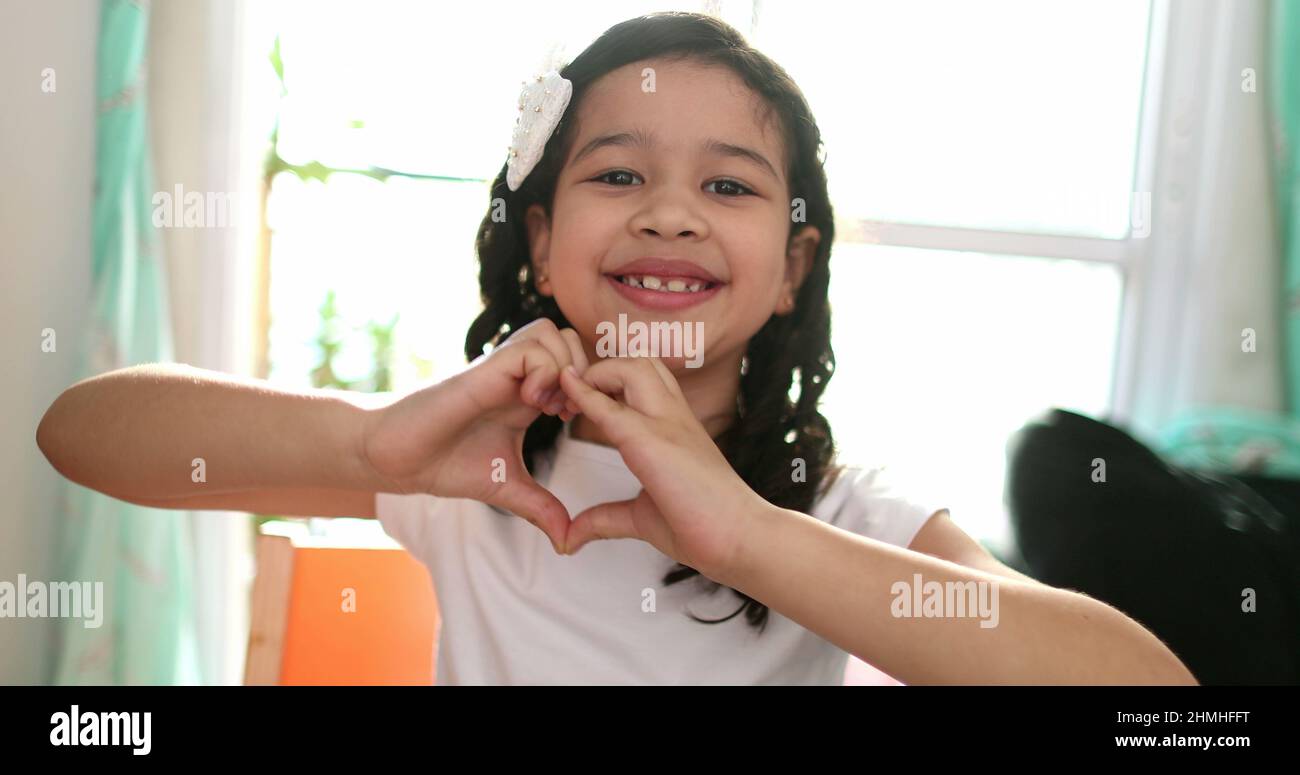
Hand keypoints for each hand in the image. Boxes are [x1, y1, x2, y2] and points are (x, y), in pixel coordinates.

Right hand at [362, 318, 587, 552]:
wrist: (398, 458)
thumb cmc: (445, 464)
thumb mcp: (506, 488)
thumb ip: (540, 507)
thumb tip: (567, 542)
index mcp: (527, 395)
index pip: (574, 363)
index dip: (588, 388)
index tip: (576, 422)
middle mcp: (517, 376)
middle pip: (569, 338)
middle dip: (582, 373)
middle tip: (567, 412)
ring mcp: (501, 370)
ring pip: (552, 333)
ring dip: (562, 368)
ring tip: (548, 407)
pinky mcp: (484, 370)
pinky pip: (530, 349)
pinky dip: (542, 372)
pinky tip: (529, 403)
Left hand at [558, 357, 765, 578]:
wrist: (740, 539)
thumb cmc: (703, 528)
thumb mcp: (642, 518)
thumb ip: (605, 519)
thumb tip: (571, 537)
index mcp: (676, 428)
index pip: (644, 383)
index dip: (609, 383)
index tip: (579, 399)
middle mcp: (674, 417)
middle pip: (641, 362)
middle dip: (604, 368)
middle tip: (573, 395)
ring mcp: (666, 424)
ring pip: (632, 366)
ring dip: (597, 373)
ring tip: (570, 395)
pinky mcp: (652, 441)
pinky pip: (611, 406)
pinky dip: (584, 394)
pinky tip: (567, 388)